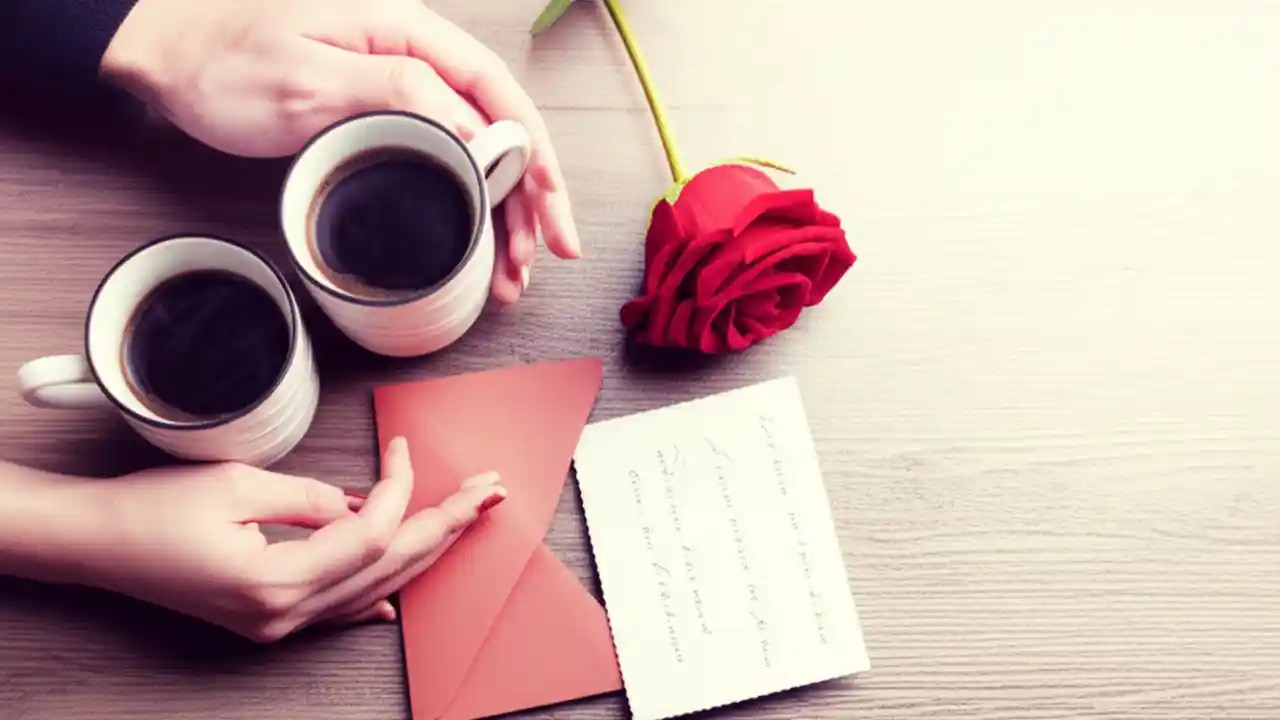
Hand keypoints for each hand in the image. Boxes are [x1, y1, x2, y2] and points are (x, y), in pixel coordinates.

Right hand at [72, 438, 502, 641]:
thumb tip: (362, 502)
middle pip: (388, 569)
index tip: (403, 446)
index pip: (371, 535)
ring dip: (422, 551)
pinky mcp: (268, 618)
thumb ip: (310, 497)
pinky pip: (340, 608)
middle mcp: (283, 615)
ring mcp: (277, 624)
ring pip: (373, 590)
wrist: (94, 545)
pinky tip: (402, 588)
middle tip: (489, 493)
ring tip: (464, 519)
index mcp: (276, 582)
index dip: (399, 488)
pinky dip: (377, 588)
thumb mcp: (237, 485)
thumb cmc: (153, 509)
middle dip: (445, 526)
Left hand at [100, 0, 580, 303]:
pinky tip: (478, 247)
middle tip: (546, 254)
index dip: (536, 155)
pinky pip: (443, 163)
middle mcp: (416, 59)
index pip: (498, 94)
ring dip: (504, 214)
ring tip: (513, 272)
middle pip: (502, 128)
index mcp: (407, 34)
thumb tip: (476, 131)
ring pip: (478, 154)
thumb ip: (397, 93)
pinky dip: (466, 209)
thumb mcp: (308, 76)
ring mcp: (402, 91)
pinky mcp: (384, 120)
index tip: (551, 209)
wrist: (171, 59)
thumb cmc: (225, 61)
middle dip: (533, 196)